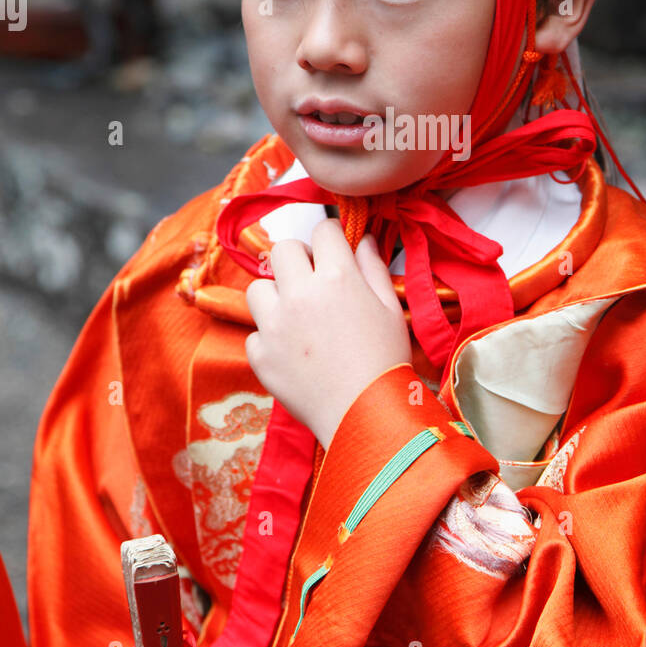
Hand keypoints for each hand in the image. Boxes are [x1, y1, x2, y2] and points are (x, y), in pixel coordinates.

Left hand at [245, 219, 412, 447]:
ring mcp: (274, 325)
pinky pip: (256, 332)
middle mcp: (299, 294)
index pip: (322, 231)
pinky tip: (294, 352)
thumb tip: (361, 239)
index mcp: (336, 276)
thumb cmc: (386, 360)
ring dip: (276, 295)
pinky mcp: (260, 355)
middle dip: (298, 258)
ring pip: (258, 288)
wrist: (365, 416)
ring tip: (297, 316)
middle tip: (312, 279)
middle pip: (282, 250)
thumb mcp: (390, 308)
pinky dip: (271, 338)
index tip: (334, 250)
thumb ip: (373, 267)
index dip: (330, 237)